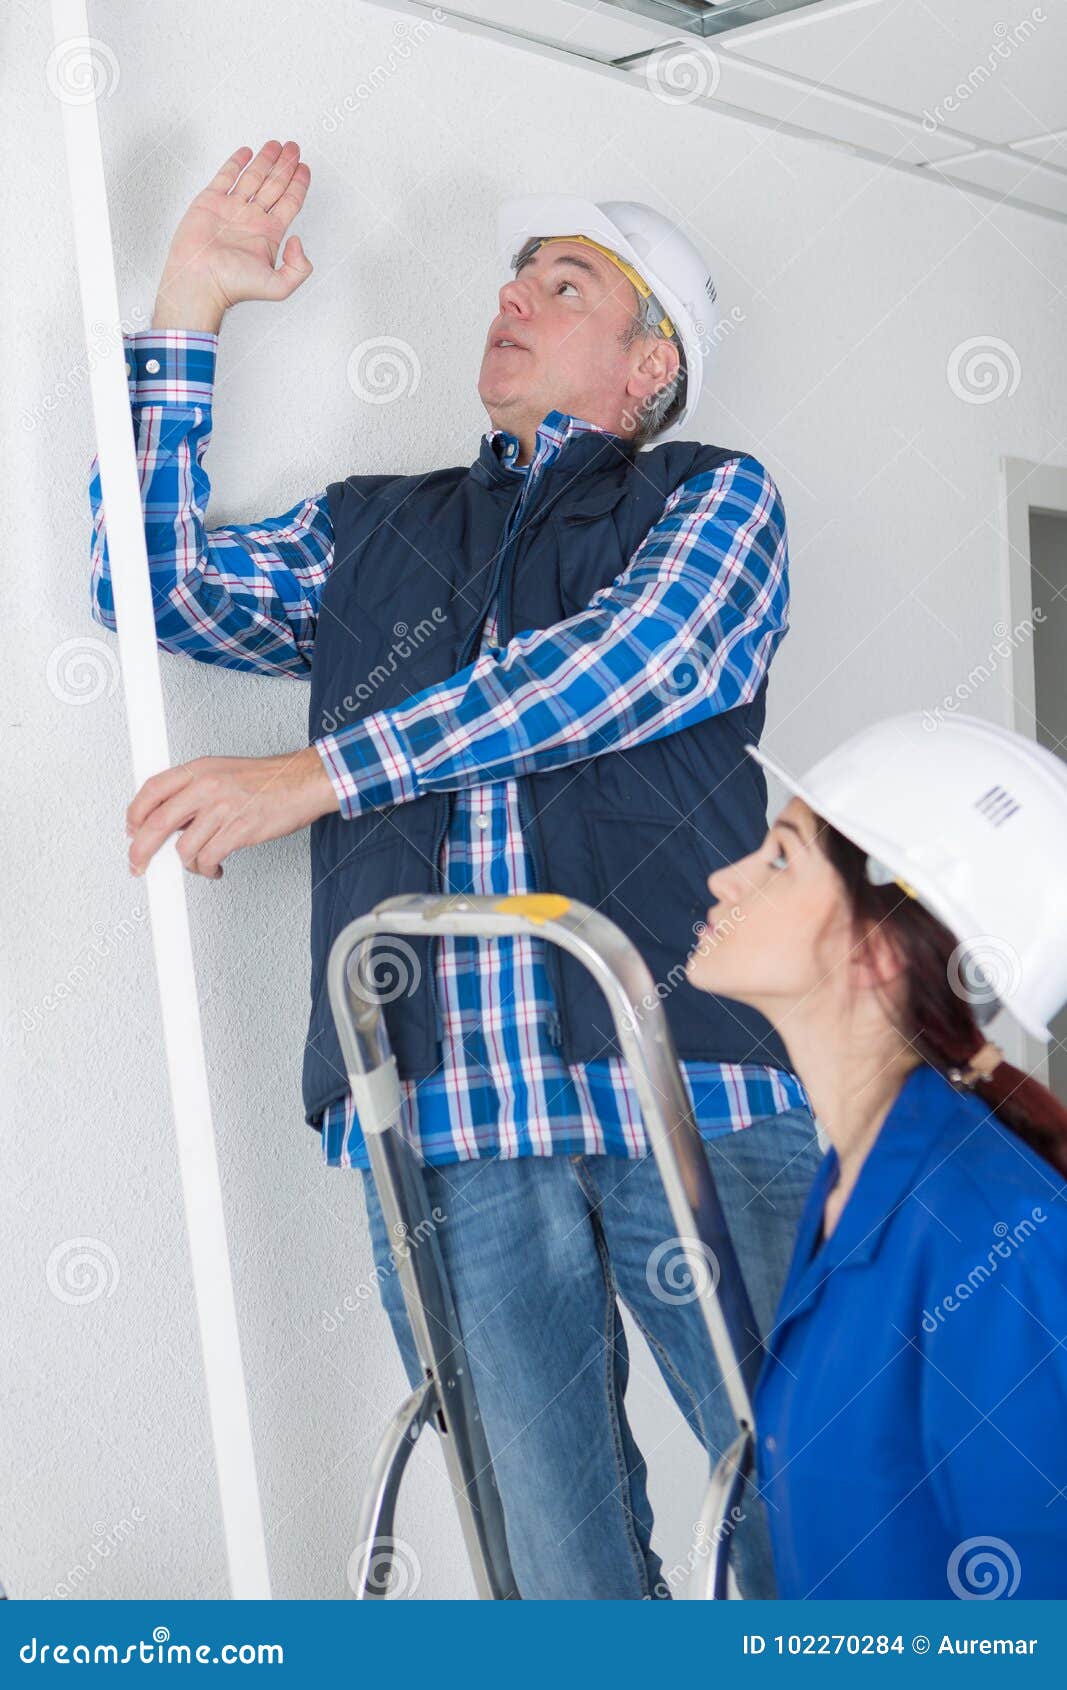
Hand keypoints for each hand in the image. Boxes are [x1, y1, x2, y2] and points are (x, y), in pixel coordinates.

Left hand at [126, 746, 338, 879]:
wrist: (304, 782)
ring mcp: (223, 809)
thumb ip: (193, 792)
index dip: (134, 814)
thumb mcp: (222, 772)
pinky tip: (214, 868)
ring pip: (184, 848)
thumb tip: (169, 819)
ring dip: (187, 864)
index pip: (151, 790)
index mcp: (200, 769)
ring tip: (198, 864)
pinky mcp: (240, 831)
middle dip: (140, 850)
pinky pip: (209, 859)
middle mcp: (207, 786)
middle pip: (157, 823)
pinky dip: (208, 870)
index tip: (131, 830)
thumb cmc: (268, 779)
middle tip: (138, 864)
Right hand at [153, 140, 313, 329]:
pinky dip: (237, 162)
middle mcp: (252, 219)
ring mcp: (231, 209)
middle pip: (275, 185)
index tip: (305, 168)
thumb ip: (299, 268)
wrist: (200, 281)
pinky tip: (247, 152)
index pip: (289, 202)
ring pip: (253, 177)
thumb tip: (298, 240)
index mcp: (268, 234)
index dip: (299, 184)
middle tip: (293, 148)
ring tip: (276, 145)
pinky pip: (226, 176)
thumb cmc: (232, 286)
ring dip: (266, 160)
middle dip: (285, 166)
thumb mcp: (280, 287)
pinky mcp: (210, 202)